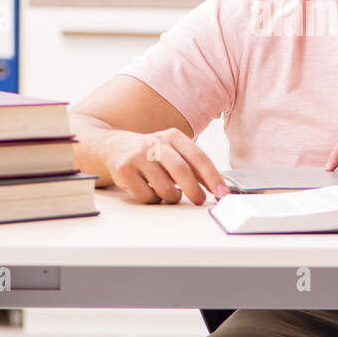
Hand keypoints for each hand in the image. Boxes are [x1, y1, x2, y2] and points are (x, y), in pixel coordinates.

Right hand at [103, 128, 229, 204]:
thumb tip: (217, 187)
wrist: (114, 146)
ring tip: (170, 192)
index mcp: (173, 136)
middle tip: (199, 200)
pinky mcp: (124, 170)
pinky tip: (150, 190)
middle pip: (181, 171)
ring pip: (165, 188)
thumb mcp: (174, 151)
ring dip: (172, 197)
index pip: (199, 157)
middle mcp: (156, 143)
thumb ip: (194, 167)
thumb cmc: (152, 153)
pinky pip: (147, 196)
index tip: (223, 193)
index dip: (213, 177)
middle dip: (194, 191)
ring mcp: (138, 156)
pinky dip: (154, 199)